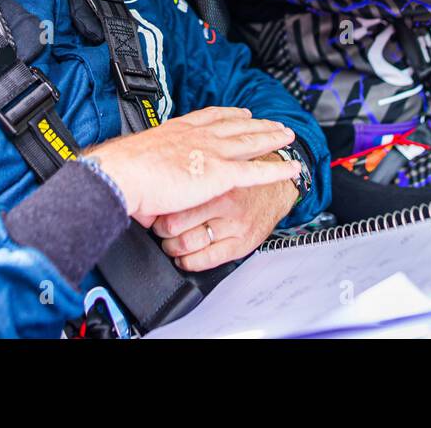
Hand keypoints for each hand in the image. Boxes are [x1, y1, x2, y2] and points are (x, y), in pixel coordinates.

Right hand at [84, 106, 298, 223]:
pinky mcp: (221, 174)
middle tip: (273, 122)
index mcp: (179, 129)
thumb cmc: (123, 173)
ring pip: (251, 142)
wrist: (123, 175)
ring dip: (272, 138)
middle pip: (237, 125)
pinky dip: (277, 170)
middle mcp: (199, 135)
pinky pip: (257, 172)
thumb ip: (154, 169)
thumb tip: (152, 188)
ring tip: (287, 136)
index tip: (242, 112)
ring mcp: (212, 152)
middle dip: (257, 123)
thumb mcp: (140, 161)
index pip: (211, 117)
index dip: (230, 114)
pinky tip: (292, 168)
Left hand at [152, 169, 297, 270]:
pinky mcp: (242, 244)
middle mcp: (224, 203)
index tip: (154, 213)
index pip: (173, 201)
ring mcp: (233, 225)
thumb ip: (192, 175)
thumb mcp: (217, 167)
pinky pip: (207, 260)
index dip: (157, 212)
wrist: (276, 189)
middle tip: (160, 229)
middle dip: (162, 232)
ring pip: (189, 244)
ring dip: (173, 248)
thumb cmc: (240, 179)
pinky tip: (185, 258)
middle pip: (176, 225)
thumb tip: (159, 184)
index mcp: (215, 179)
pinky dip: (189, 263)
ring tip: (171, 244)